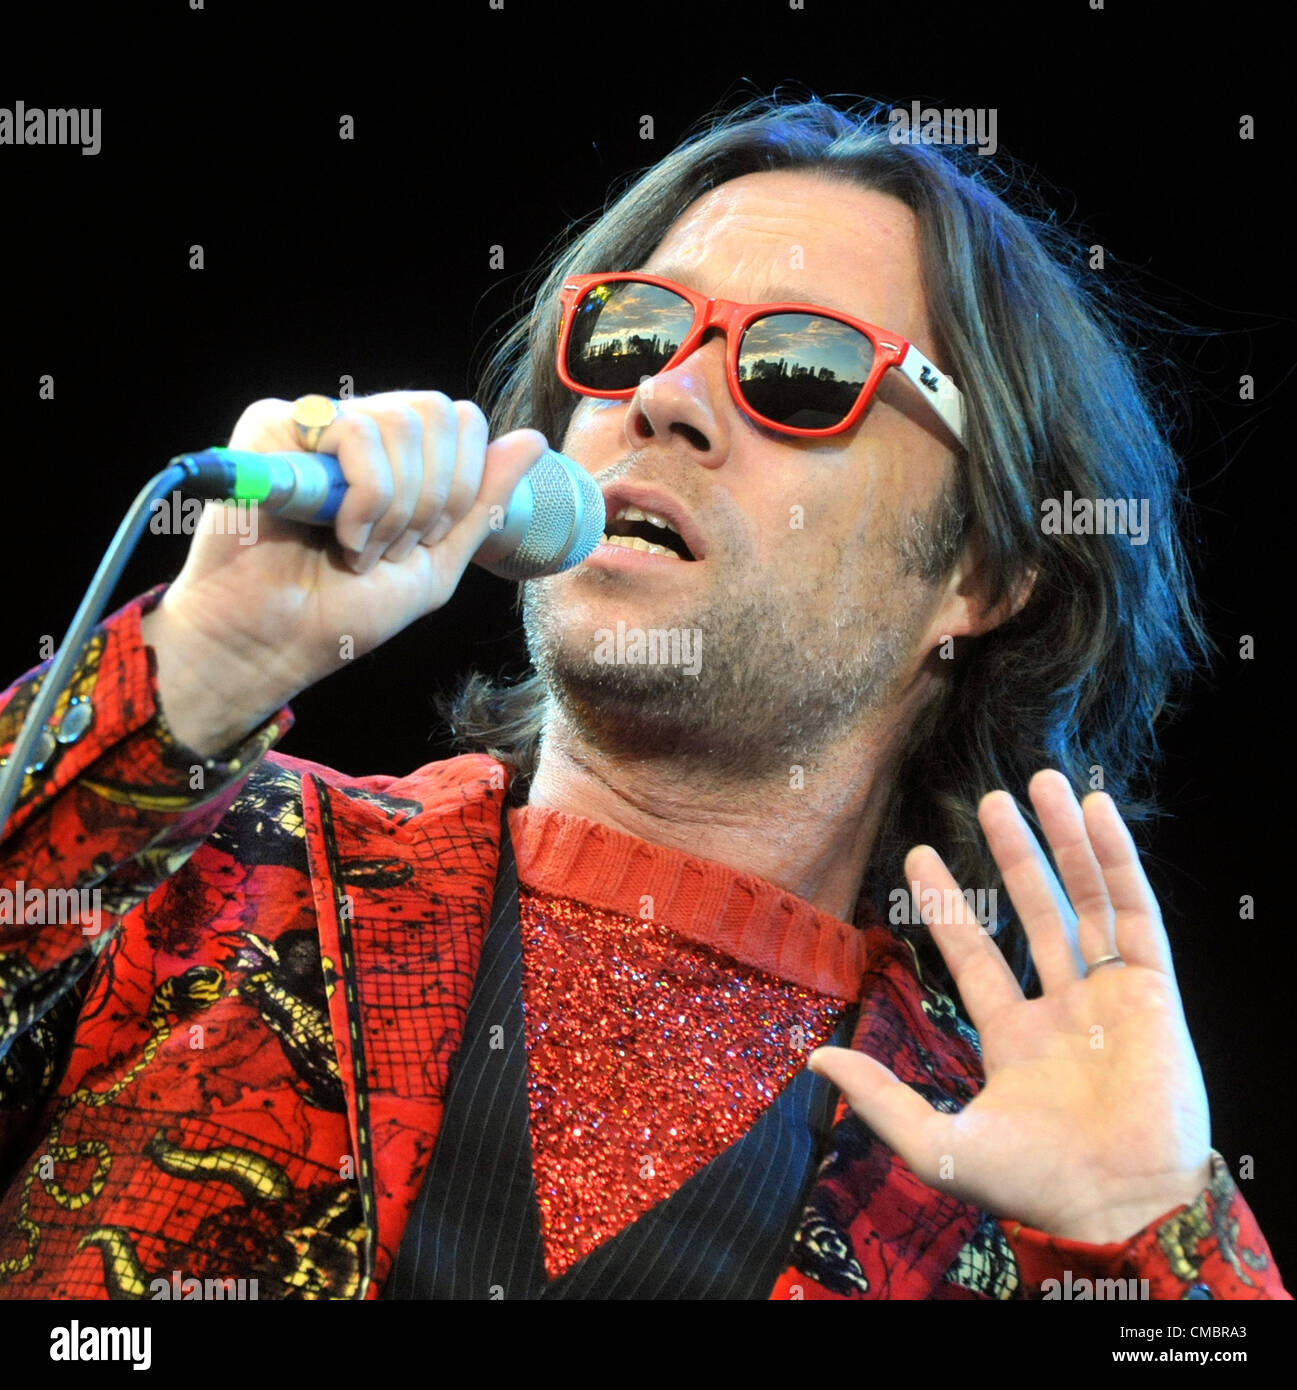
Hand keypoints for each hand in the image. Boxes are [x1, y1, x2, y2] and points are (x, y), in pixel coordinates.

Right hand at [140, 392, 547, 753]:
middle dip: (434, 497)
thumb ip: (483, 502)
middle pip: (439, 414)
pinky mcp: (274, 423)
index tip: (426, 540)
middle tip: (393, 548)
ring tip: (360, 549)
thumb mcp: (437, 561)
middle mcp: (357, 427)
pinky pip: (354, 430)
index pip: (461, 419)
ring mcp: (315, 422)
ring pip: (401, 424)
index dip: (461, 483)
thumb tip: (534, 439)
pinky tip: (340, 534)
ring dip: (396, 507)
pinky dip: (366, 497)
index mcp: (395, 454)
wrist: (278, 640)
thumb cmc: (345, 608)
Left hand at [809, 769, 1211, 1243]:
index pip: (976, 953)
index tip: (918, 854)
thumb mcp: (938, 1145)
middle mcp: (1063, 1010)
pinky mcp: (1154, 993)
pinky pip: (1135, 913)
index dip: (947, 905)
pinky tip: (1095, 810)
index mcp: (1015, 1040)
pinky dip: (1117, 860)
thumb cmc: (1033, 1188)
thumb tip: (813, 1062)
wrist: (1117, 1213)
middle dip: (1014, 856)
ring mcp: (1109, 998)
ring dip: (1064, 842)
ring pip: (1085, 901)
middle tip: (987, 798)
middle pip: (1036, 913)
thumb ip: (880, 1099)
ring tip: (1038, 781)